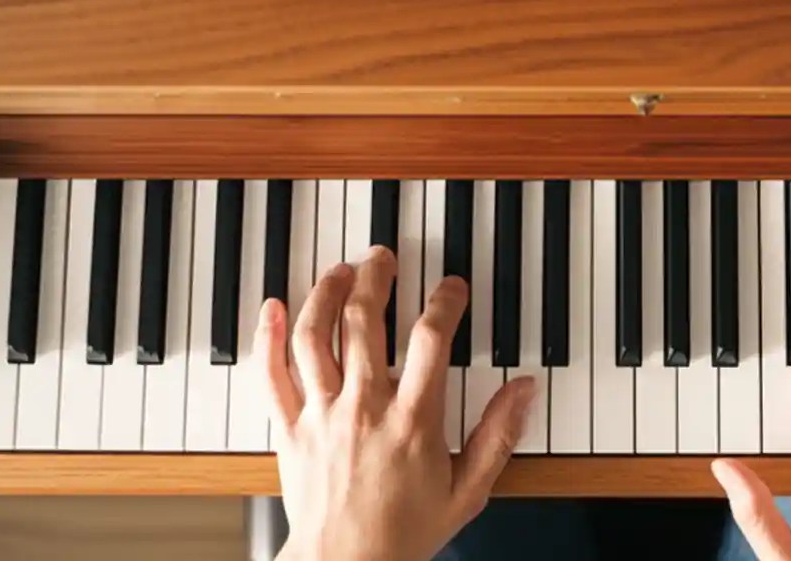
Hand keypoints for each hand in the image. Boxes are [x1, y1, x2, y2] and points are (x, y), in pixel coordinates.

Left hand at [256, 246, 536, 560]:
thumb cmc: (404, 533)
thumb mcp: (469, 490)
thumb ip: (499, 435)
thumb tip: (524, 390)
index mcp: (412, 420)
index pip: (430, 339)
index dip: (443, 301)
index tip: (451, 287)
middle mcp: (363, 408)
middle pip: (364, 321)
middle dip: (375, 278)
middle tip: (383, 257)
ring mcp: (322, 415)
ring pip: (314, 336)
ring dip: (326, 293)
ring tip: (340, 271)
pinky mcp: (290, 429)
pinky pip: (270, 374)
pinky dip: (267, 336)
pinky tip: (272, 307)